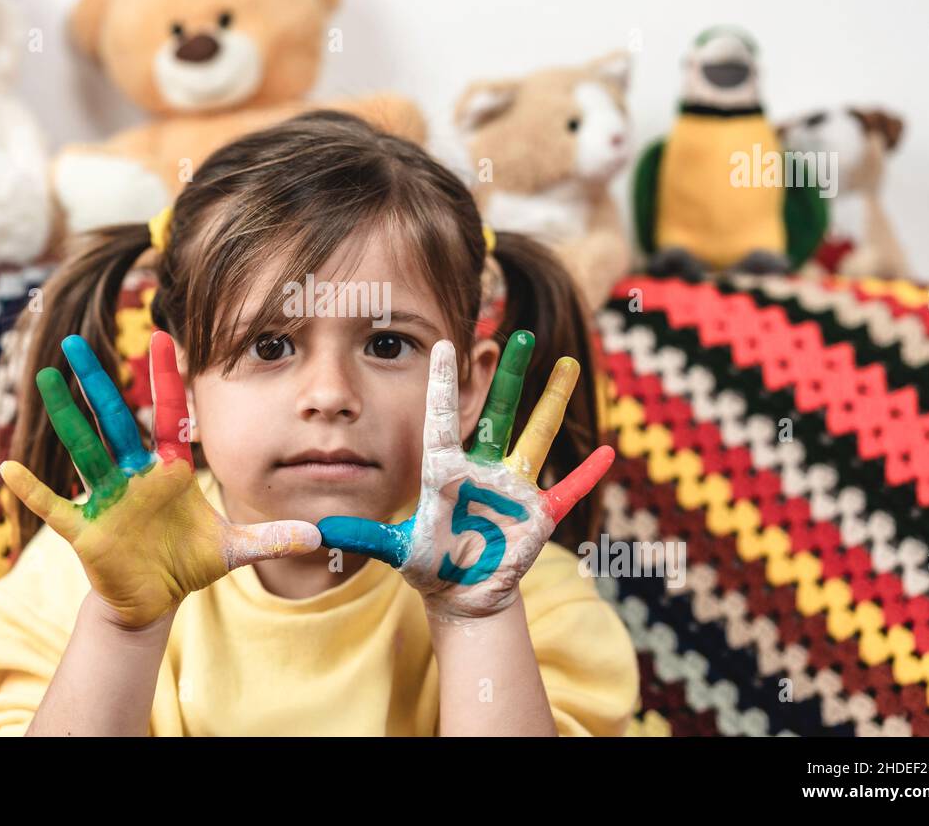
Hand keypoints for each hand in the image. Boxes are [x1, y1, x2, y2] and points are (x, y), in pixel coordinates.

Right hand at [0, 331, 321, 628]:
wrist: (155, 599)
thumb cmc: (188, 563)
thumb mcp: (234, 549)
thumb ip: (272, 537)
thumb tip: (317, 533)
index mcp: (169, 469)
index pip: (169, 414)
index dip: (166, 378)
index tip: (162, 335)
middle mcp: (134, 476)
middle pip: (114, 420)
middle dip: (96, 381)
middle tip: (72, 341)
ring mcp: (107, 499)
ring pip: (83, 450)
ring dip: (64, 417)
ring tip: (42, 379)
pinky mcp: (87, 530)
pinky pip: (57, 506)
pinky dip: (35, 489)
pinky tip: (10, 468)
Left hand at [318, 332, 613, 619]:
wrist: (461, 592)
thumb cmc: (429, 563)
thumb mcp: (396, 548)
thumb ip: (364, 535)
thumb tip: (321, 529)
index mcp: (446, 470)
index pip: (444, 418)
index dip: (444, 383)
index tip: (443, 343)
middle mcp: (482, 468)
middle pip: (498, 412)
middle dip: (508, 375)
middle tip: (518, 335)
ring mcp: (512, 488)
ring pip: (536, 435)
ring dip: (553, 402)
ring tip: (570, 364)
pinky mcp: (537, 514)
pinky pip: (568, 491)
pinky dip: (587, 475)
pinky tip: (608, 453)